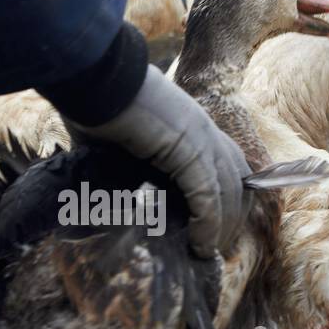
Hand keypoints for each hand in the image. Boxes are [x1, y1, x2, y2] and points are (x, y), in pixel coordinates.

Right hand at [67, 66, 250, 256]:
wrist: (91, 76)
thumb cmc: (92, 103)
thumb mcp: (113, 142)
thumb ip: (123, 165)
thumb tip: (108, 193)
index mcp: (190, 124)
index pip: (226, 164)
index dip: (226, 197)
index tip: (211, 226)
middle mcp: (203, 129)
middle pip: (237, 180)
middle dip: (231, 217)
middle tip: (213, 247)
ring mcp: (200, 137)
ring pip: (228, 192)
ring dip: (221, 228)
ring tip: (206, 252)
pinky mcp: (189, 149)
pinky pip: (207, 197)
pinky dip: (208, 226)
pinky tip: (200, 246)